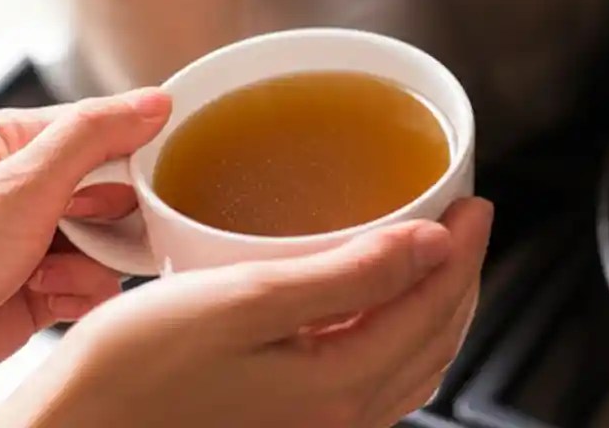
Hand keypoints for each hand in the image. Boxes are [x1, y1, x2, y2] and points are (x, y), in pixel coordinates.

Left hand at [0, 90, 171, 414]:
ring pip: (112, 240)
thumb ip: (93, 136)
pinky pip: (96, 282)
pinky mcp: (41, 286)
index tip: (155, 173)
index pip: (102, 126)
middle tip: (89, 230)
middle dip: (114, 218)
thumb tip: (152, 102)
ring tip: (51, 274)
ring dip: (95, 263)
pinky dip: (81, 294)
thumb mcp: (22, 184)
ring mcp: (35, 238)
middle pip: (116, 188)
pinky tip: (46, 298)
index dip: (133, 151)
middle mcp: (26, 186)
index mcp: (14, 142)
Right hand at [0, 198, 492, 427]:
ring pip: (411, 367)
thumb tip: (432, 244)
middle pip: (434, 341)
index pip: (434, 307)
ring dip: (434, 311)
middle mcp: (341, 423)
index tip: (477, 203)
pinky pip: (374, 386)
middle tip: (468, 223)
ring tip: (436, 260)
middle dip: (461, 278)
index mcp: (339, 389)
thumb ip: (348, 275)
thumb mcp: (245, 301)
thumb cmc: (130, 374)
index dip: (465, 250)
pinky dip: (396, 341)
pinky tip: (373, 314)